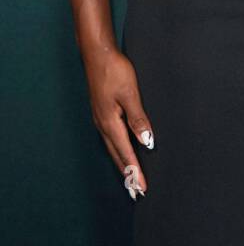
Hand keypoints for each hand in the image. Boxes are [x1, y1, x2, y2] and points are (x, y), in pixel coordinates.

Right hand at [84, 45, 153, 197]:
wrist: (96, 53)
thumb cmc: (114, 71)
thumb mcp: (130, 94)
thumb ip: (138, 119)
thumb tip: (146, 141)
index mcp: (110, 122)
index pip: (126, 153)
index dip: (135, 172)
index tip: (141, 188)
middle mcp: (103, 124)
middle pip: (117, 155)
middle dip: (127, 174)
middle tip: (136, 192)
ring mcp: (100, 119)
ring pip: (113, 148)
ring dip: (122, 164)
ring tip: (130, 178)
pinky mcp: (101, 113)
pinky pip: (111, 138)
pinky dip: (118, 150)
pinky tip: (122, 152)